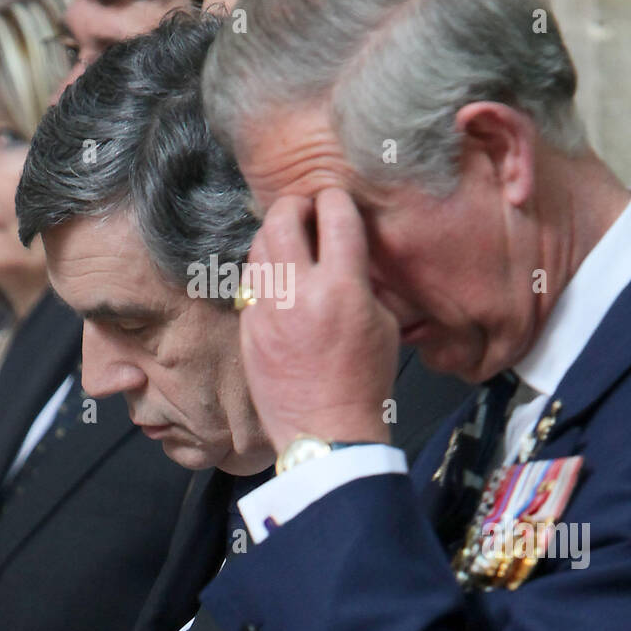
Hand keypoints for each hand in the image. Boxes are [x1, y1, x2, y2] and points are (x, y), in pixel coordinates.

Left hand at [240, 188, 397, 452]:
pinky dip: (265, 271)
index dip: (336, 199)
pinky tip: (279, 279)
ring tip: (290, 239)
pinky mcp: (247, 327)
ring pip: (259, 245)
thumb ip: (362, 280)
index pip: (335, 215)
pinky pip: (251, 281)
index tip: (336, 201)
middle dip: (295, 204)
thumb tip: (346, 252)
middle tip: (305, 209)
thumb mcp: (384, 324)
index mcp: (341, 288)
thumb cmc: (364, 381)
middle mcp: (299, 292)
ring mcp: (266, 309)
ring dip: (274, 233)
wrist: (325, 431)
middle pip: (283, 219)